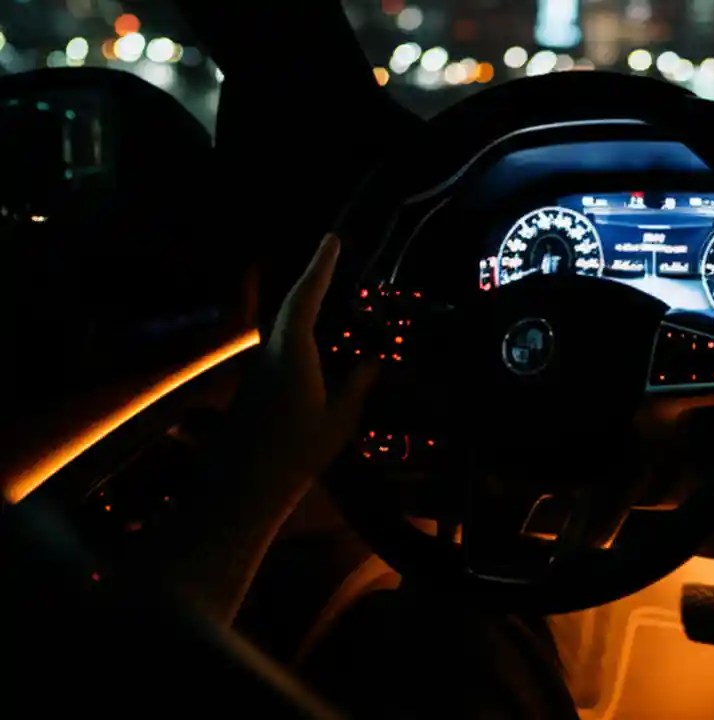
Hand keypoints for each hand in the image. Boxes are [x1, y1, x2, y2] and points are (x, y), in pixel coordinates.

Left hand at [251, 233, 377, 487]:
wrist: (246, 487)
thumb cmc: (299, 452)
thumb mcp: (341, 419)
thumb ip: (358, 386)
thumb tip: (373, 361)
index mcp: (293, 353)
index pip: (306, 298)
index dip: (319, 268)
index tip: (332, 240)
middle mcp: (271, 353)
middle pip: (292, 308)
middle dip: (313, 283)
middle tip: (334, 257)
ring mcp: (258, 370)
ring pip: (284, 330)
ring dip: (306, 313)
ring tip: (333, 308)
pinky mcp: (253, 388)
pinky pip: (281, 352)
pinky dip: (301, 342)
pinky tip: (318, 356)